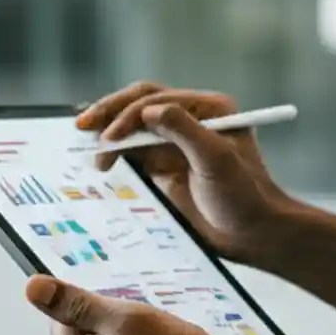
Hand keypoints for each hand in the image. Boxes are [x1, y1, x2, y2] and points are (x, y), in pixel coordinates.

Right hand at [76, 83, 301, 264]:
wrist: (254, 235)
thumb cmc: (245, 196)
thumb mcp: (217, 159)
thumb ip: (184, 130)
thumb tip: (149, 110)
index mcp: (208, 109)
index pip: (156, 100)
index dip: (128, 115)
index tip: (110, 139)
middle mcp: (191, 120)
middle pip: (139, 105)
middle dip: (109, 114)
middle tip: (82, 127)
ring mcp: (176, 144)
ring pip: (132, 129)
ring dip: (109, 136)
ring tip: (94, 158)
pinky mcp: (165, 168)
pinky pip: (133, 154)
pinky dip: (115, 155)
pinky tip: (100, 164)